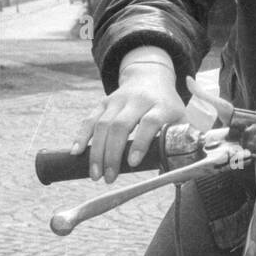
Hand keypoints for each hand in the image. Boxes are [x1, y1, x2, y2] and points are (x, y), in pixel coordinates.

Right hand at [71, 67, 186, 183]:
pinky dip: (82, 136)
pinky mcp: (104, 102)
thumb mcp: (179, 120)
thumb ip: (177, 144)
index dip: (140, 143)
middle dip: (112, 154)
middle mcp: (139, 100)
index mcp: (162, 106)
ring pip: (103, 124)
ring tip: (95, 174)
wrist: (150, 77)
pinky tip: (76, 153)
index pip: (149, 123)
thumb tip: (170, 174)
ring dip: (96, 151)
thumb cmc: (167, 108)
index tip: (132, 163)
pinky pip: (90, 119)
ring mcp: (119, 100)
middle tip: (109, 178)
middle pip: (120, 126)